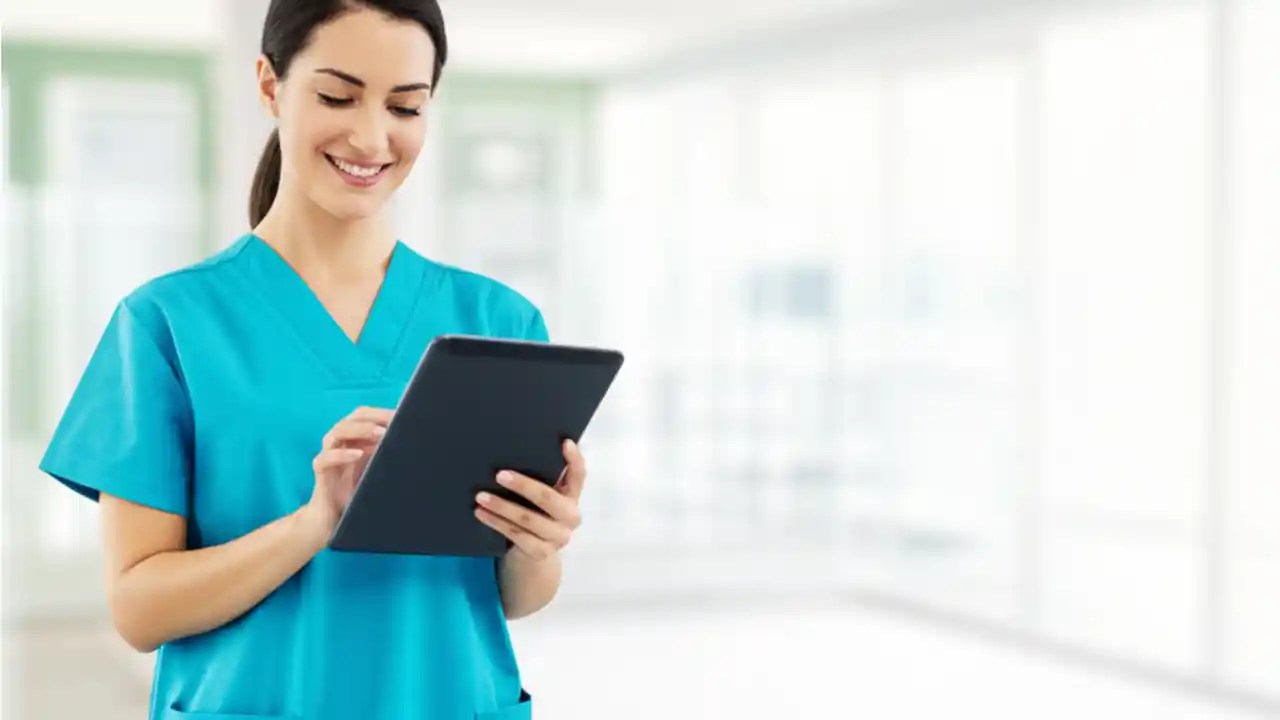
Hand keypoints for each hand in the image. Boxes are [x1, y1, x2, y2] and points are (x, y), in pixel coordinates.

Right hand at [299, 406, 393, 545]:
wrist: (330, 519)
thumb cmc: (356, 492)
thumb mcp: (374, 470)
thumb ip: (386, 455)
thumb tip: (412, 442)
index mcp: (354, 438)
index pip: (366, 415)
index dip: (383, 412)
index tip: (404, 415)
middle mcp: (340, 441)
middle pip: (354, 418)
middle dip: (375, 417)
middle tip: (394, 422)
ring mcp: (328, 454)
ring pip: (338, 431)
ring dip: (361, 430)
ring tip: (380, 434)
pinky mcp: (320, 471)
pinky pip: (326, 458)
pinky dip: (341, 454)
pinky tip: (357, 454)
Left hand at [474, 439, 585, 561]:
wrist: (534, 560)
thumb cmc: (535, 517)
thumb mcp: (542, 500)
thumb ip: (541, 480)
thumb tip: (516, 450)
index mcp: (572, 497)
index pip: (579, 476)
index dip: (574, 459)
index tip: (565, 442)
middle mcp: (571, 517)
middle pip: (548, 498)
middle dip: (523, 485)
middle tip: (499, 475)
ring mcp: (558, 537)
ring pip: (527, 519)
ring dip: (501, 506)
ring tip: (481, 496)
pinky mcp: (541, 552)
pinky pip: (516, 535)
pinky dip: (496, 522)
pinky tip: (481, 513)